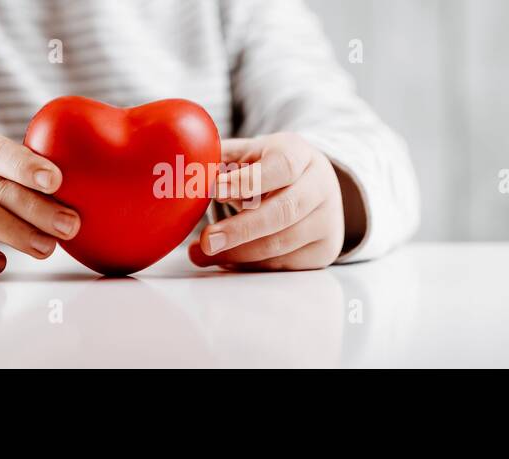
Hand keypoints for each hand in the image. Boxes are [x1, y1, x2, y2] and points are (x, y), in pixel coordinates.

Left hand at [189, 132, 343, 270]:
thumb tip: (181, 171)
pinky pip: (283, 263)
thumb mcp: (249, 154)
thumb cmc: (269, 169)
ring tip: (201, 253)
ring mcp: (327, 221)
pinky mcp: (324, 250)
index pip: (280, 167)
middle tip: (206, 240)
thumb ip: (219, 159)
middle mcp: (321, 187)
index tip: (212, 191)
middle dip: (241, 229)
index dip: (247, 182)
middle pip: (284, 211)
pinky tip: (225, 259)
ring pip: (281, 243)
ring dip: (238, 253)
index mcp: (300, 154)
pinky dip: (250, 265)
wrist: (314, 186)